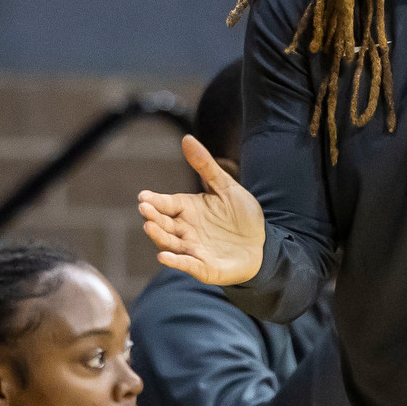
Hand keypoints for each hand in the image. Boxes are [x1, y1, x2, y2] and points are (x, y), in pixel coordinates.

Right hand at [138, 136, 265, 286]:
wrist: (263, 244)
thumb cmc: (241, 216)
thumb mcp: (226, 186)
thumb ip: (206, 166)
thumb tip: (186, 138)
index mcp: (187, 209)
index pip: (166, 204)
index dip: (155, 201)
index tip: (143, 197)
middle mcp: (186, 229)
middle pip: (164, 223)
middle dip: (153, 217)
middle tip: (145, 209)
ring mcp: (193, 249)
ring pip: (170, 243)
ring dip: (159, 236)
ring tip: (150, 226)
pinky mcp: (203, 267)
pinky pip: (187, 264)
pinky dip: (175, 261)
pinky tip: (163, 256)